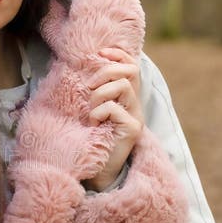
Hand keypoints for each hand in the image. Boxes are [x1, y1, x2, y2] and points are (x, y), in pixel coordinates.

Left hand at [84, 47, 143, 190]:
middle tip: (89, 88)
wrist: (96, 168)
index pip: (131, 65)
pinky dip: (98, 113)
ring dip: (100, 95)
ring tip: (91, 112)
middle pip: (130, 71)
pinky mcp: (132, 129)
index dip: (118, 54)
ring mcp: (136, 116)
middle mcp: (135, 104)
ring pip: (123, 86)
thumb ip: (94, 90)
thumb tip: (85, 65)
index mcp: (126, 97)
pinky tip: (93, 125)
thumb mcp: (91, 108)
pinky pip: (113, 108)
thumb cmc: (90, 137)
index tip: (100, 53)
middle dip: (106, 72)